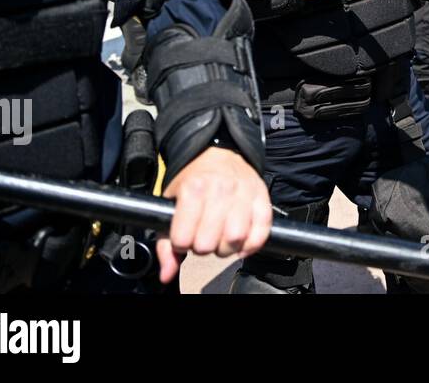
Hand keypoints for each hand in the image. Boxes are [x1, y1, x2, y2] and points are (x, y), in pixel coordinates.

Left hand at [156, 146, 271, 284]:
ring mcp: (244, 191)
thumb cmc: (193, 182)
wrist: (218, 152)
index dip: (182, 244)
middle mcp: (220, 188)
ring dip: (227, 247)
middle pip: (209, 243)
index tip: (184, 236)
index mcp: (193, 188)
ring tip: (222, 238)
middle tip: (203, 238)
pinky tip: (242, 245)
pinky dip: (253, 244)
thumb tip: (166, 275)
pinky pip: (262, 229)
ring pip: (236, 238)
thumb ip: (166, 244)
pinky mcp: (262, 195)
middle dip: (204, 248)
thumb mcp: (170, 205)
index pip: (183, 239)